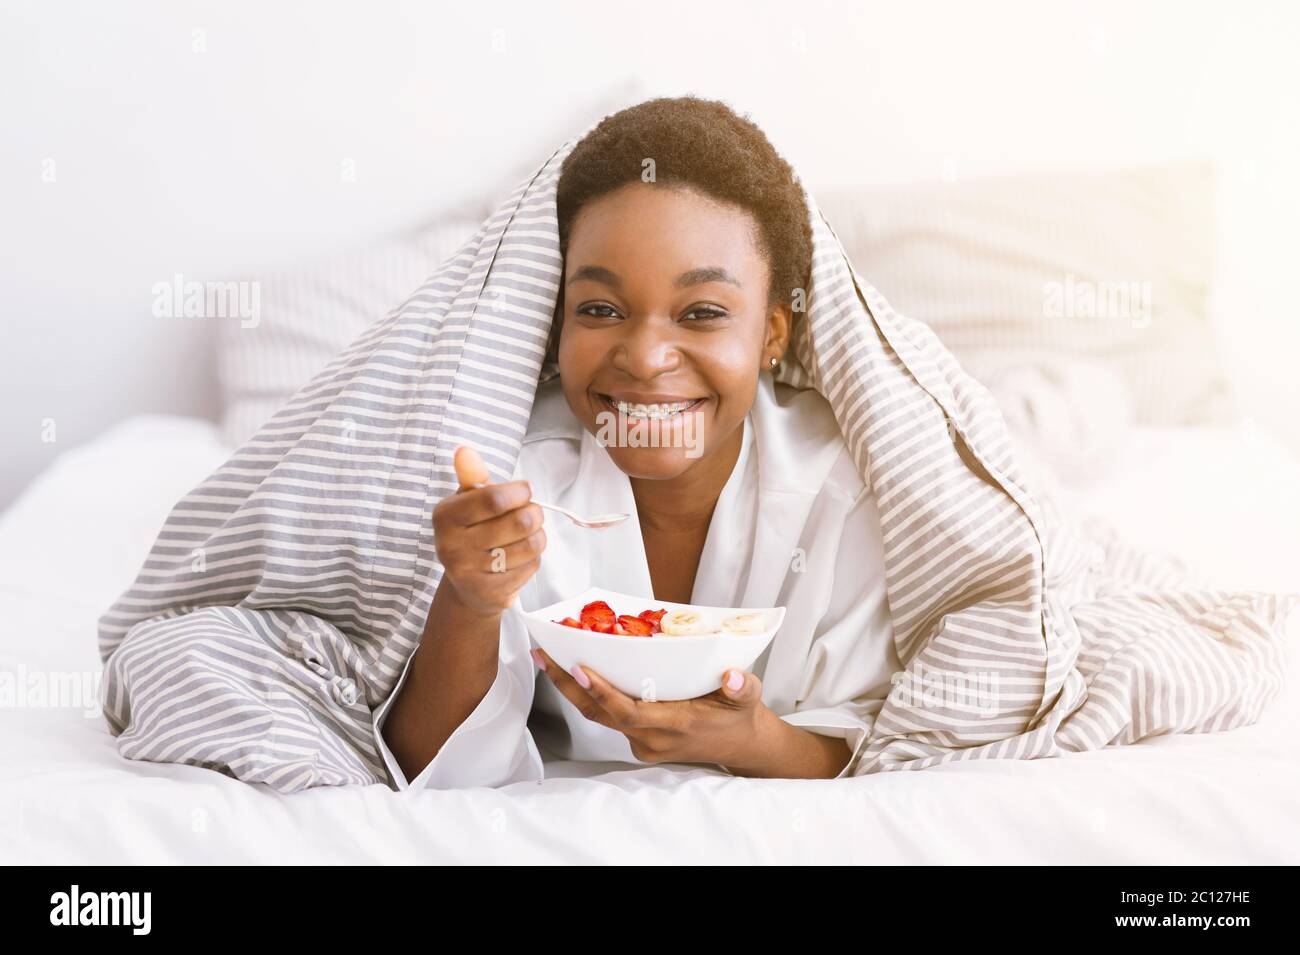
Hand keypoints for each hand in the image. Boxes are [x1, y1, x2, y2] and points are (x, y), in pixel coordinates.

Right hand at [432, 446, 545, 617]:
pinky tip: (519, 557)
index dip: (520, 492)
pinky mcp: (492, 593)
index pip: (494, 499)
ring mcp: (471, 573)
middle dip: (535, 513)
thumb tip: (465, 451)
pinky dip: (533, 558)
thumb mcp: (468, 502)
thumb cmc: (472, 532)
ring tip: (527, 534)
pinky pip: (532, 566)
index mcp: (444, 516)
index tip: (527, 490)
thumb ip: (473, 478)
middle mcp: (452, 547)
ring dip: (538, 535)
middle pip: (520, 522)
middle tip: (533, 512)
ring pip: (531, 544)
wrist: (467, 586)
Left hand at [530, 648, 770, 768]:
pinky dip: (592, 695)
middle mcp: (654, 739)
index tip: (580, 668)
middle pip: (602, 714)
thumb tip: (733, 676)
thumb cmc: (740, 716)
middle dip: (569, 686)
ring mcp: (644, 743)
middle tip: (545, 655)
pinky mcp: (640, 740)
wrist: (741, 746)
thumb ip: (742, 687)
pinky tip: (578, 671)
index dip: (603, 692)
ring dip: (574, 689)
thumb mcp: (748, 697)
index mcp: (677, 725)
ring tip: (550, 657)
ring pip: (601, 716)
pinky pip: (610, 717)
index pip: (630, 712)